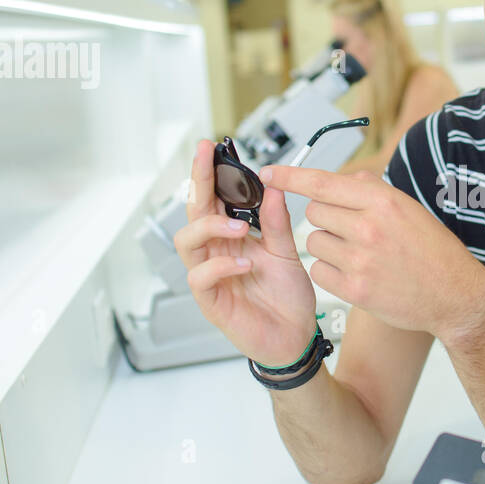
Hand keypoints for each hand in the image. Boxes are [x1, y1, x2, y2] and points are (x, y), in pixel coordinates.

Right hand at [173, 140, 318, 367]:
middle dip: (198, 183)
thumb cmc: (288, 296)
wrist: (297, 336)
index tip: (209, 147)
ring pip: (187, 242)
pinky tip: (244, 264)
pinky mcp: (211, 301)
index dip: (207, 174)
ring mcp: (211, 276)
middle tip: (206, 160)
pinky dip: (221, 266)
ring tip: (238, 227)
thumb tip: (273, 186)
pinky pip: (200, 277)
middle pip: (193, 212)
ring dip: (210, 226)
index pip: (212, 198)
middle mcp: (217, 252)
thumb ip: (277, 222)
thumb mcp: (288, 251)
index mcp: (233, 237)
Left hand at [265, 165, 484, 341]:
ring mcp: (359, 260)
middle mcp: (368, 228)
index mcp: (382, 201)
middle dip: (325, 217)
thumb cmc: (434, 250)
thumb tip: (338, 178)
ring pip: (312, 241)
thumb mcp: (408, 207)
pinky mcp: (354, 290)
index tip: (268, 172)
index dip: (289, 176)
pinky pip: (318, 270)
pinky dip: (329, 270)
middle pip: (313, 211)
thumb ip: (371, 190)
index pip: (321, 182)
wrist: (455, 295)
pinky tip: (354, 272)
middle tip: (352, 229)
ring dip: (327, 245)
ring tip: (357, 253)